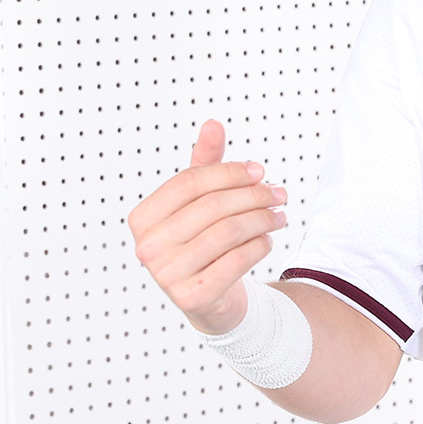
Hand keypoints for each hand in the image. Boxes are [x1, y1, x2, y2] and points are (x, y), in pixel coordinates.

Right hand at [127, 119, 289, 334]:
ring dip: (262, 220)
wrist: (208, 299)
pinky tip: (267, 239)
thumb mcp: (199, 202)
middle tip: (279, 193)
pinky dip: (259, 246)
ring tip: (279, 215)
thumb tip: (212, 124)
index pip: (189, 182)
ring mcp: (166, 275)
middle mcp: (148, 247)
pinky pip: (236, 261)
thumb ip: (204, 164)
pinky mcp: (192, 298)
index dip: (229, 172)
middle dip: (253, 195)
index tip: (259, 170)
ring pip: (227, 232)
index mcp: (143, 217)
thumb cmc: (201, 240)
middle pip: (212, 206)